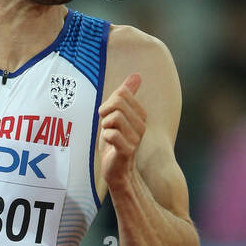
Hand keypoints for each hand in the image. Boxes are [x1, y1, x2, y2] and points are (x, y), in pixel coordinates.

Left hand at [98, 73, 146, 193]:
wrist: (116, 171)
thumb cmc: (114, 143)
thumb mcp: (117, 115)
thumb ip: (125, 96)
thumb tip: (137, 75)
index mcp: (140, 114)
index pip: (121, 93)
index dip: (108, 103)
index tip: (107, 116)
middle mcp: (141, 125)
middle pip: (117, 103)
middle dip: (104, 113)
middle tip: (106, 126)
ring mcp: (136, 138)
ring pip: (114, 117)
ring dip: (105, 126)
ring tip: (109, 136)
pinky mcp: (128, 150)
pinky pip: (111, 134)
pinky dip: (105, 137)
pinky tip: (110, 145)